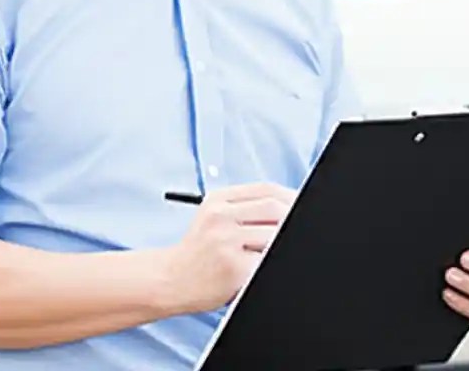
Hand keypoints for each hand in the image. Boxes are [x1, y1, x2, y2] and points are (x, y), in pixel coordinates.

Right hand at [160, 182, 295, 314]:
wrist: (169, 280)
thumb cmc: (198, 251)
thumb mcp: (212, 218)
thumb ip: (244, 208)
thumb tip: (288, 206)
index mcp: (217, 200)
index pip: (266, 189)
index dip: (290, 196)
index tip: (300, 205)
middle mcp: (220, 217)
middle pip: (275, 208)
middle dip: (292, 218)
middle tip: (300, 227)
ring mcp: (226, 241)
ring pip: (275, 234)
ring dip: (279, 243)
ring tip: (269, 250)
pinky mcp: (234, 268)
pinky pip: (267, 261)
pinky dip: (268, 263)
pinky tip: (259, 267)